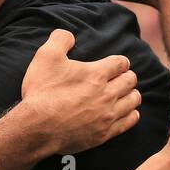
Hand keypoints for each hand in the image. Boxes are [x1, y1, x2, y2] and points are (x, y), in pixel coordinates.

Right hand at [20, 29, 140, 153]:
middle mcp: (107, 94)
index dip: (119, 62)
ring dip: (130, 94)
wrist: (36, 129)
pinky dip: (131, 114)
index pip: (121, 63)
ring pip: (133, 100)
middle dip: (126, 76)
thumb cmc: (41, 92)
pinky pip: (129, 121)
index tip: (114, 64)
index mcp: (96, 74)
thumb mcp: (45, 57)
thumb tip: (69, 36)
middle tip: (119, 78)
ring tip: (124, 93)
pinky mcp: (105, 133)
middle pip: (130, 80)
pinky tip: (126, 112)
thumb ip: (60, 40)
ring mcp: (107, 115)